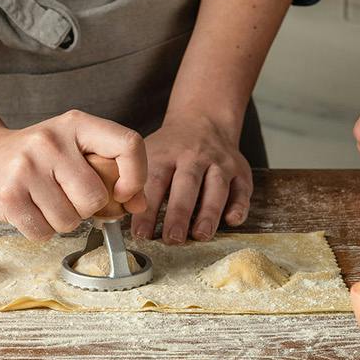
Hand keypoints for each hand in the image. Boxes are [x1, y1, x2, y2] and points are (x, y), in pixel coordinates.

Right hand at [0, 110, 147, 239]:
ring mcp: (26, 168)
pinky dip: (40, 230)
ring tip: (44, 201)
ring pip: (70, 221)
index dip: (135, 177)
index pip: (128, 145)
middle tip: (67, 197)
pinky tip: (29, 210)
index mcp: (76, 124)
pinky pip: (43, 232)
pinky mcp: (8, 196)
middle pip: (95, 198)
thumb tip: (140, 204)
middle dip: (86, 209)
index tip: (122, 193)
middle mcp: (51, 141)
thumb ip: (109, 171)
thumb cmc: (35, 156)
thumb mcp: (72, 149)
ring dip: (62, 221)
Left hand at [132, 114, 251, 243]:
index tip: (141, 234)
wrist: (203, 120)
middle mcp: (195, 156)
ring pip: (216, 187)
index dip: (147, 210)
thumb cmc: (170, 148)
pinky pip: (242, 189)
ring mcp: (220, 162)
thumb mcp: (148, 153)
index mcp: (166, 153)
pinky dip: (239, 206)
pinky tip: (232, 221)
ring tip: (200, 236)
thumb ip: (137, 181)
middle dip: (179, 214)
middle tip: (172, 239)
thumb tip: (117, 217)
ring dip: (209, 213)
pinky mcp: (240, 171)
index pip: (155, 183)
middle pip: (187, 185)